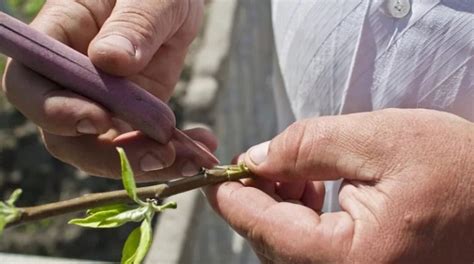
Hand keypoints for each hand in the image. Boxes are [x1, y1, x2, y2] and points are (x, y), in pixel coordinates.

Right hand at [2, 0, 209, 179]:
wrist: (175, 1)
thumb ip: (133, 24)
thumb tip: (110, 60)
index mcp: (58, 39)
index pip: (29, 86)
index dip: (55, 112)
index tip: (101, 120)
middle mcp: (72, 80)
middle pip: (66, 136)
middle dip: (112, 155)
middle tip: (162, 155)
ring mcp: (102, 102)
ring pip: (107, 151)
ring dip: (148, 164)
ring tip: (194, 159)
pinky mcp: (132, 115)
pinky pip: (142, 145)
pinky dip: (171, 155)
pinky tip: (201, 149)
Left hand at [205, 109, 473, 262]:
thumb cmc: (461, 169)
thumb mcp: (380, 140)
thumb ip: (308, 146)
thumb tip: (255, 158)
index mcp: (351, 259)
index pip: (263, 229)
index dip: (230, 196)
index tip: (212, 173)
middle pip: (272, 245)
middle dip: (256, 200)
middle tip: (260, 163)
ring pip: (290, 252)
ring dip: (278, 211)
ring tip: (296, 175)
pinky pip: (314, 256)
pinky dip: (301, 224)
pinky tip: (314, 194)